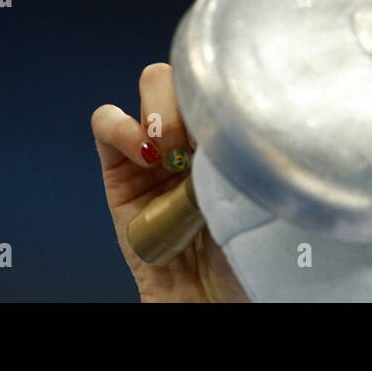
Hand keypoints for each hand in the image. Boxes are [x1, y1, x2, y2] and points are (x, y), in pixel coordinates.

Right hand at [91, 62, 250, 301]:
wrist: (211, 301)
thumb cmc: (250, 251)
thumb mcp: (266, 190)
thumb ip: (257, 150)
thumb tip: (259, 113)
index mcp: (239, 129)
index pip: (232, 73)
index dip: (231, 81)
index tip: (241, 113)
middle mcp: (198, 130)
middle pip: (192, 69)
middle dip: (195, 93)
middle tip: (204, 139)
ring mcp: (157, 146)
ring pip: (153, 81)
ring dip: (164, 108)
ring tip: (174, 152)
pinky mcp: (118, 170)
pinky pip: (105, 122)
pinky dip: (121, 127)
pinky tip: (147, 157)